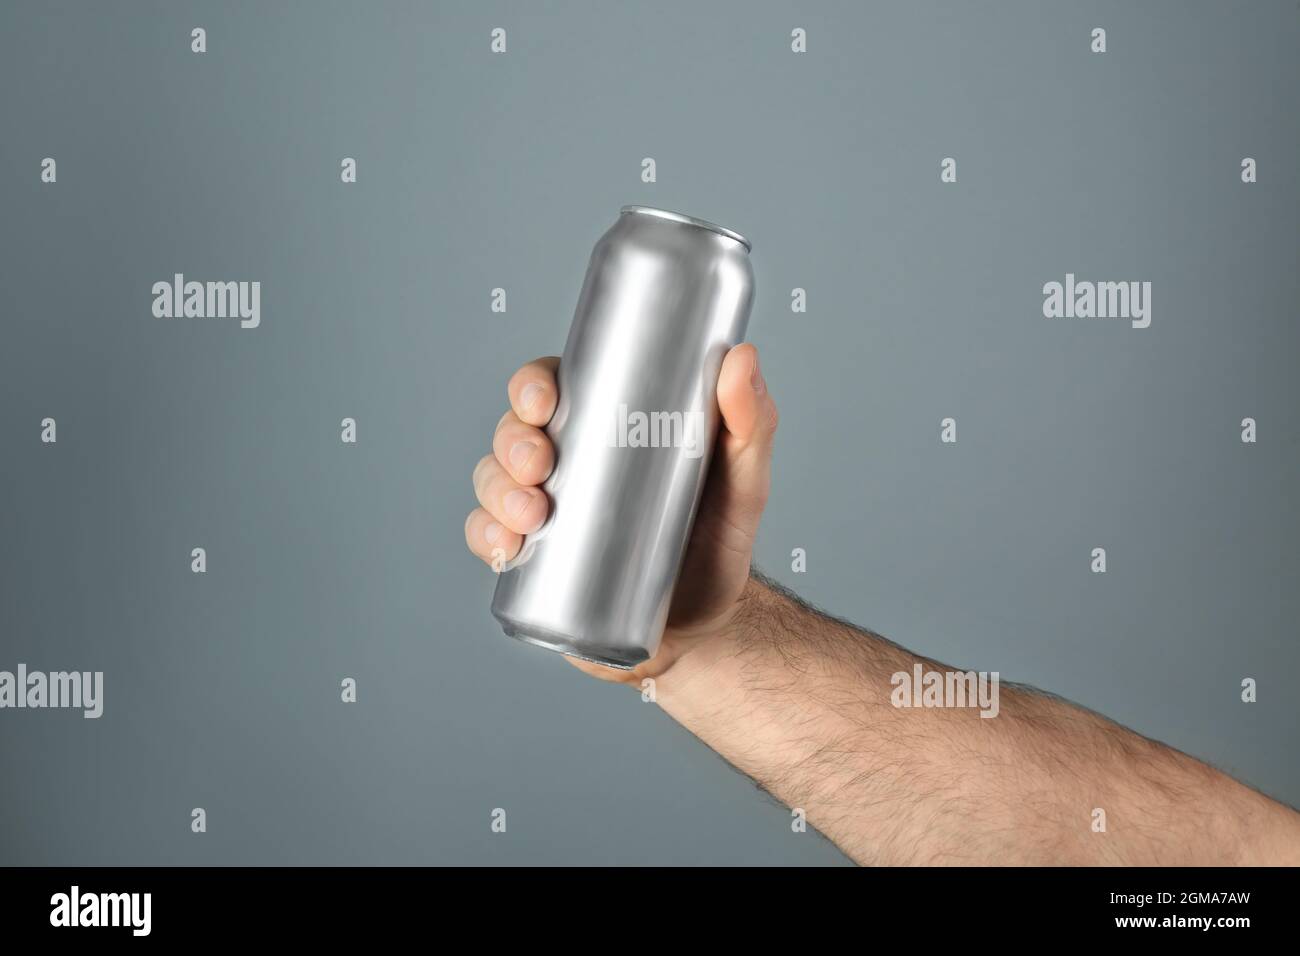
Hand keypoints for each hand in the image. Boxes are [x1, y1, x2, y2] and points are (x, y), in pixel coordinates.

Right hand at [465, 344, 778, 683]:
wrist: (710, 628)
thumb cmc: (722, 540)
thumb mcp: (744, 478)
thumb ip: (753, 421)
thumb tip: (742, 356)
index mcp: (603, 426)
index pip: (553, 389)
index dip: (531, 385)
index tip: (542, 399)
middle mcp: (565, 464)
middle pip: (513, 434)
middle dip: (511, 442)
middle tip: (539, 464)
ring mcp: (544, 514)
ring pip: (493, 485)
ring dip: (496, 491)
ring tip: (531, 513)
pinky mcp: (535, 565)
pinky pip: (490, 543)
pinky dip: (486, 540)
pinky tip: (504, 547)